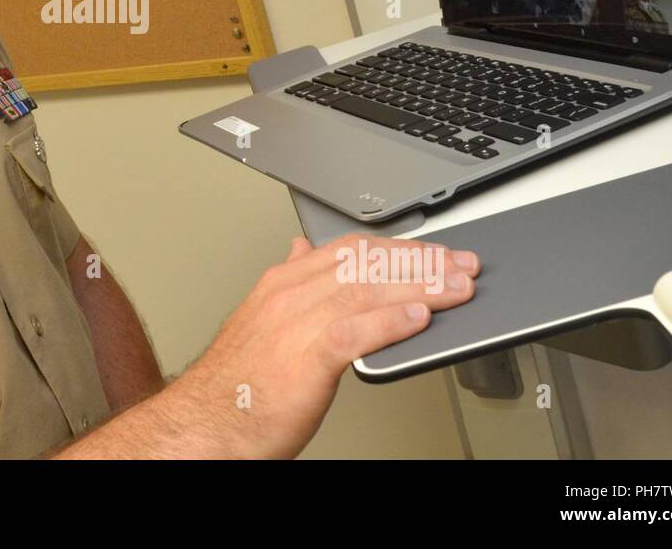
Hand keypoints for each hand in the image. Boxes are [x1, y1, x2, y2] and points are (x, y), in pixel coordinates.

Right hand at [171, 233, 479, 457]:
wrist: (209, 422)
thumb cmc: (239, 380)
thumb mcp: (264, 318)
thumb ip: (292, 284)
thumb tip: (303, 250)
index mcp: (281, 283)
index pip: (351, 250)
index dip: (400, 248)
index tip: (436, 254)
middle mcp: (289, 296)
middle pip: (366, 264)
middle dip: (420, 262)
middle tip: (461, 266)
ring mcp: (295, 324)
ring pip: (367, 291)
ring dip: (420, 286)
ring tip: (456, 289)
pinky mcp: (305, 359)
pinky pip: (354, 332)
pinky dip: (391, 322)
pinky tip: (419, 317)